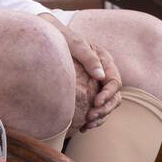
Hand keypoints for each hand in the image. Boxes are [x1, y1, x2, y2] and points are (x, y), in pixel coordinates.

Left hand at [40, 14, 122, 131]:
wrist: (47, 35)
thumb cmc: (60, 36)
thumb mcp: (74, 43)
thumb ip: (88, 57)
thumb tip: (101, 76)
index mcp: (105, 60)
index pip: (115, 82)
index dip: (108, 95)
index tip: (96, 102)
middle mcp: (103, 72)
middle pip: (114, 97)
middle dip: (104, 109)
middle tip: (90, 117)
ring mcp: (96, 83)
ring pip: (107, 105)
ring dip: (100, 117)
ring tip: (87, 125)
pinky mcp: (87, 91)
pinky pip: (96, 108)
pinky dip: (93, 119)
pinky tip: (83, 126)